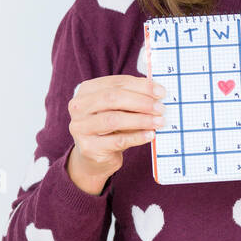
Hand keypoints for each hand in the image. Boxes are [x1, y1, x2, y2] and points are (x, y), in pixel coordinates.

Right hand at [65, 75, 165, 191]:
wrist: (96, 158)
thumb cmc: (111, 128)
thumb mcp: (120, 109)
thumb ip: (134, 97)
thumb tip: (158, 92)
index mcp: (86, 90)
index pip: (116, 83)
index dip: (141, 86)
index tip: (161, 92)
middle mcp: (78, 107)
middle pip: (112, 98)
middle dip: (141, 102)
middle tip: (161, 108)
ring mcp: (80, 128)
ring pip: (113, 119)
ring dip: (141, 120)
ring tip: (159, 121)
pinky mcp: (88, 147)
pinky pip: (117, 141)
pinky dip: (136, 137)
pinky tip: (150, 135)